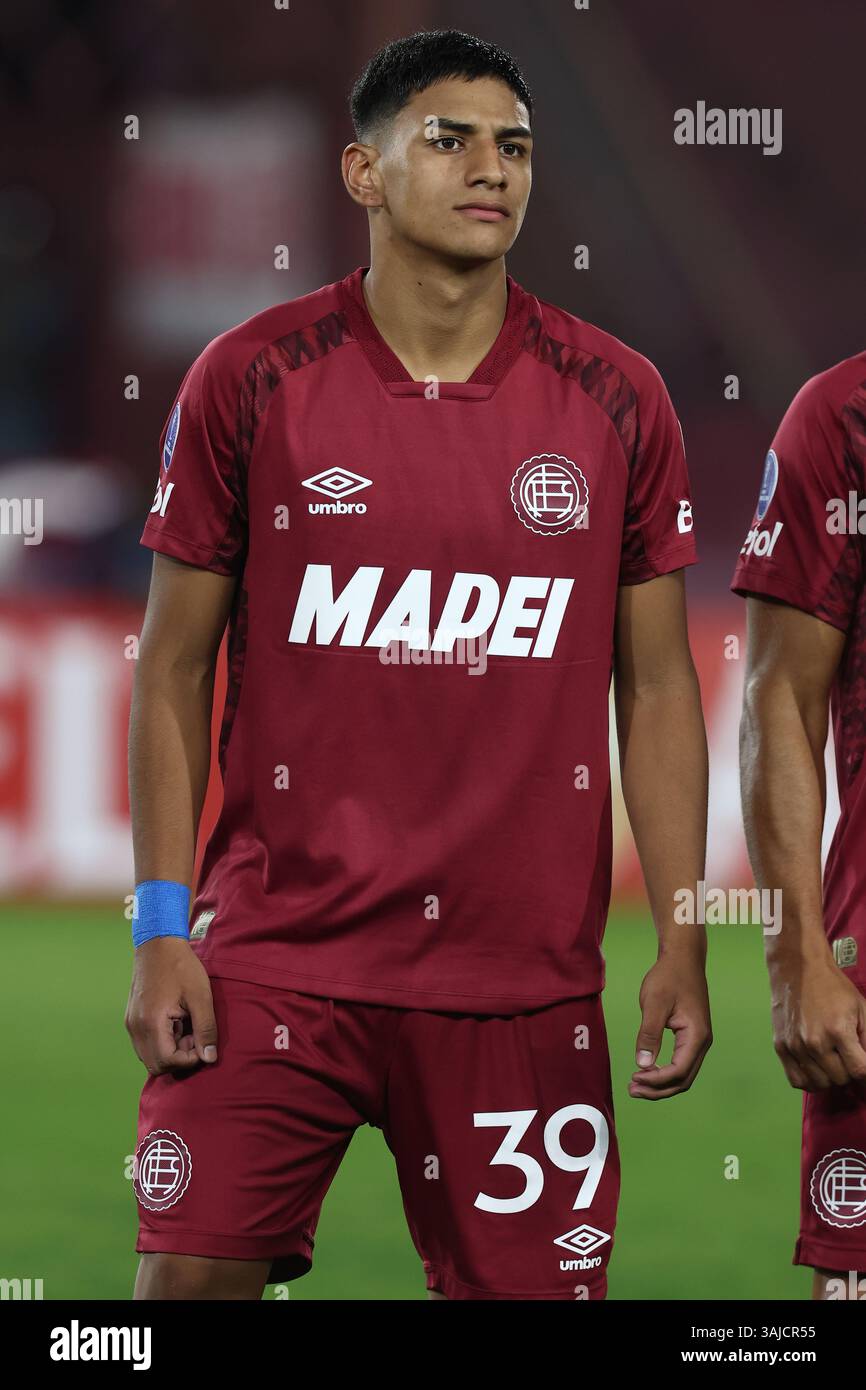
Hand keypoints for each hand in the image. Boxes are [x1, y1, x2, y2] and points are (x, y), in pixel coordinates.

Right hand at [125, 936, 217, 1075]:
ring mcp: (131, 1023)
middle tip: (195, 1036)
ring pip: (149, 1057)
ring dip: (170, 1051)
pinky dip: (161, 1043)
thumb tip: (209, 1058)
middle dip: (178, 1058)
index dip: (188, 1059)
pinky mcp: (132, 1018)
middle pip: (155, 1065)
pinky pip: (145, 1044)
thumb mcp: (201, 996)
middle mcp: (135, 1027)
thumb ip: (206, 1029)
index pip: (166, 1061)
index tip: (201, 1042)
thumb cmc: (182, 966)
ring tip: (187, 1028)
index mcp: (151, 1022)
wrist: (158, 943)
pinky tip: (176, 1023)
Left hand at [629, 951, 711, 1099]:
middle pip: (683, 1080)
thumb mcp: (654, 1003)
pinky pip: (681, 1064)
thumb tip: (643, 1065)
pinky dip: (664, 1073)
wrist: (682, 958)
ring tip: (636, 1086)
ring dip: (661, 1084)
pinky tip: (647, 1071)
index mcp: (697, 1036)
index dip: (656, 1081)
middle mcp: (702, 1042)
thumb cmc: (669, 977)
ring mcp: (698, 1041)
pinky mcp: (691, 1037)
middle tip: (631, 1090)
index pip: (679, 1071)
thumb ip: (649, 1034)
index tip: (634, 1078)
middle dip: (657, 1089)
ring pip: (683, 1075)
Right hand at [768, 954, 865, 1090]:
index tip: (864, 1065)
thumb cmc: (832, 987)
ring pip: (820, 1084)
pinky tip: (816, 1069)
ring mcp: (795, 1046)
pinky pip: (797, 1081)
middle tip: (847, 1056)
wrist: (798, 968)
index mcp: (838, 1030)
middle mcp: (814, 1041)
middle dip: (849, 1071)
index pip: (859, 1071)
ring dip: (830, 1077)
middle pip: (840, 1079)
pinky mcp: (781, 1046)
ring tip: (832, 1061)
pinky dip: (810, 1081)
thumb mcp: (861, 1009)